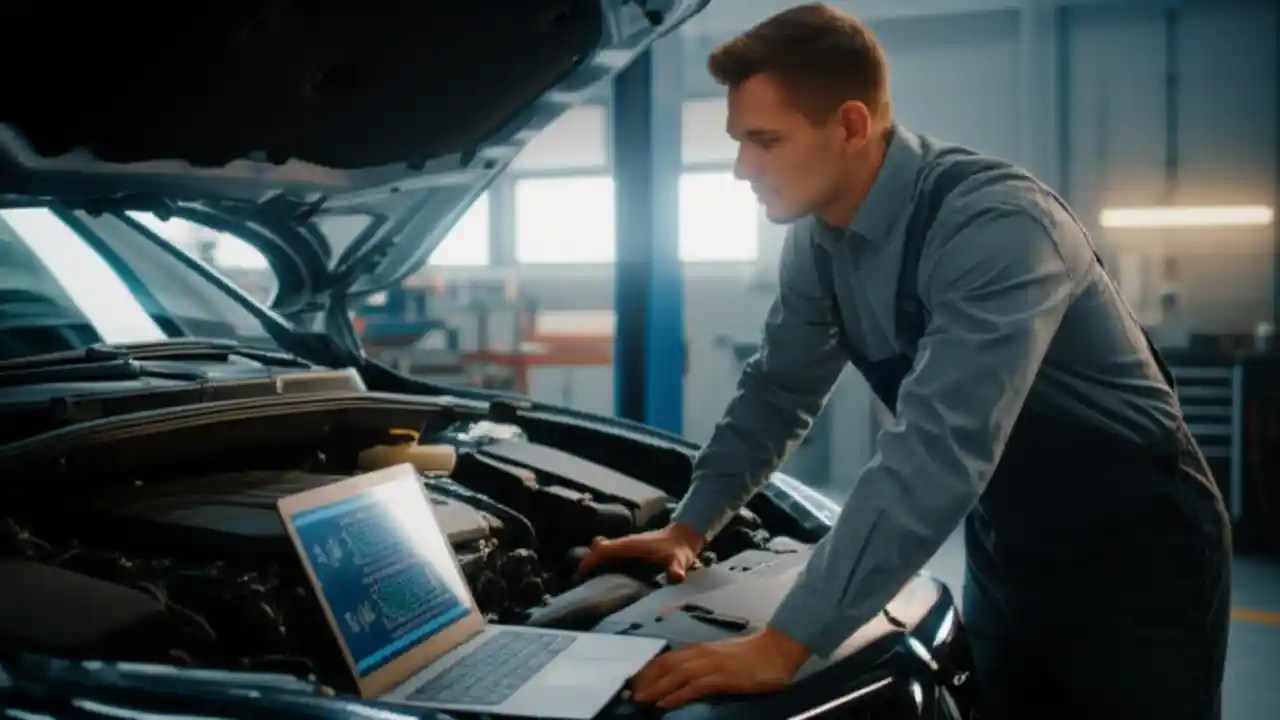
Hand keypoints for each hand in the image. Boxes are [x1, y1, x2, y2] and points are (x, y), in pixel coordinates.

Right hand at [573, 522, 704, 582]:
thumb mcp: (679, 560)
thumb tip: (675, 577)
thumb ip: (676, 569)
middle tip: (581, 587)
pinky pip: (609, 557)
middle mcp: (623, 544)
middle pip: (597, 551)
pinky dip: (602, 566)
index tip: (579, 578)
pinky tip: (605, 583)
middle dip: (587, 566)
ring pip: (601, 553)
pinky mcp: (628, 551)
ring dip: (593, 566)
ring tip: (589, 587)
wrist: (683, 536)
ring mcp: (625, 547)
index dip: (589, 562)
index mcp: (629, 545)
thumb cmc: (679, 549)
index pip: (602, 550)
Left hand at [629, 628, 810, 709]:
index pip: (667, 658)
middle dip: (646, 679)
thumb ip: (704, 663)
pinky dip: (676, 695)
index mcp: (700, 649)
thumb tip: (685, 676)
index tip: (634, 681)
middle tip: (630, 693)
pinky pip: (694, 687)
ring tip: (640, 699)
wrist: (777, 649)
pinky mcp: (723, 677)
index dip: (649, 670)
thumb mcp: (722, 657)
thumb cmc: (752, 655)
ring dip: (655, 688)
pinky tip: (664, 704)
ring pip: (676, 675)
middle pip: (666, 665)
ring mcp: (711, 665)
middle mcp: (701, 654)